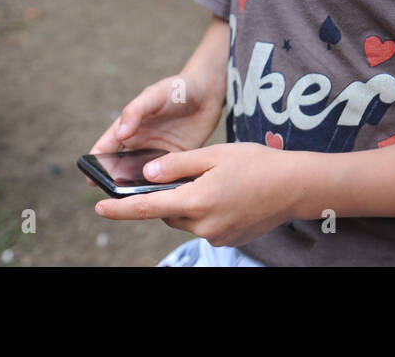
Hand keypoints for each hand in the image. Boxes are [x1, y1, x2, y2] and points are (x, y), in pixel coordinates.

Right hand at [86, 74, 223, 186]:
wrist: (209, 91)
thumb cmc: (177, 88)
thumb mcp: (154, 95)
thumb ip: (136, 111)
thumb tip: (120, 134)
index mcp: (128, 129)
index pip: (105, 150)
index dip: (95, 165)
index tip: (91, 181)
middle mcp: (140, 145)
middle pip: (121, 169)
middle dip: (117, 182)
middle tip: (119, 195)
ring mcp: (158, 155)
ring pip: (143, 177)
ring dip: (141, 187)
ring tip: (142, 199)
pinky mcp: (178, 161)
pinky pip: (168, 178)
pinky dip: (165, 186)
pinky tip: (167, 196)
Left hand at [94, 143, 303, 246]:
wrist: (296, 186)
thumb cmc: (258, 164)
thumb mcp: (215, 154)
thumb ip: (177, 165)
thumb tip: (146, 175)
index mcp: (197, 200)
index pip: (147, 207)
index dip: (119, 207)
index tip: (99, 206)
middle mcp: (203, 224)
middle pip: (169, 212)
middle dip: (170, 196)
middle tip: (189, 174)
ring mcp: (216, 236)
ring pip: (187, 219)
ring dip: (189, 203)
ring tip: (216, 181)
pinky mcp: (228, 240)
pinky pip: (205, 226)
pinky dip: (207, 211)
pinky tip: (228, 195)